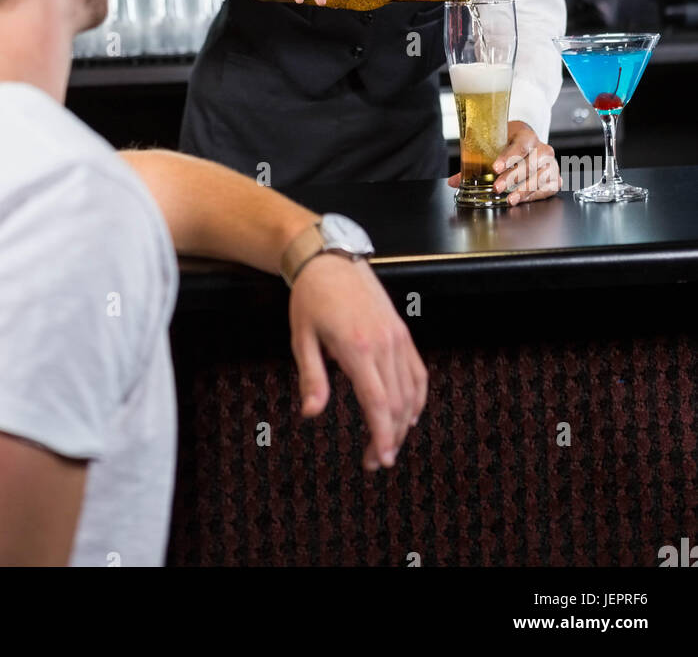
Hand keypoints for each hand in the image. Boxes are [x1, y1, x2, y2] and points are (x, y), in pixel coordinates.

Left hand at [287, 253, 427, 471]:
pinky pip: (417, 370)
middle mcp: (383, 343)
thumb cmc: (311, 296)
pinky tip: (410, 413)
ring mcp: (397, 336)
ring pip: (411, 390)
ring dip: (403, 422)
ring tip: (389, 443)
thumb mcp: (302, 338)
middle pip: (396, 403)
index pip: (377, 402)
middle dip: (389, 437)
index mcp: (356, 346)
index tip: (380, 459)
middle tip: (375, 460)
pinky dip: (418, 396)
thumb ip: (311, 378)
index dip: (381, 435)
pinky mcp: (402, 330)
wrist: (329, 258)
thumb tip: (311, 413)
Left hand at [447, 120, 560, 203]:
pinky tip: (522, 200)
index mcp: (526, 135)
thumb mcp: (493, 146)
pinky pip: (548, 188)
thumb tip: (454, 181)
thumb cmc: (509, 145)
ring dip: (524, 189)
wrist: (528, 145)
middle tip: (497, 188)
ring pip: (541, 177)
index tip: (495, 167)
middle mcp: (542, 148)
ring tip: (510, 199)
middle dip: (512, 177)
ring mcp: (551, 163)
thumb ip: (474, 163)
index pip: (520, 144)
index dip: (508, 157)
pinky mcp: (555, 177)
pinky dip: (535, 195)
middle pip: (530, 163)